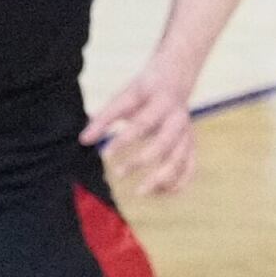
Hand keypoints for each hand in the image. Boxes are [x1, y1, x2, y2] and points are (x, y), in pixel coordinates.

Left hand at [84, 57, 197, 195]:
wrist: (174, 82)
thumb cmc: (143, 93)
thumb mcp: (123, 98)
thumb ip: (104, 119)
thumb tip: (84, 140)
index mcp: (161, 104)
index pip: (142, 124)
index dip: (124, 141)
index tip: (105, 155)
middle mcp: (178, 120)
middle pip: (164, 144)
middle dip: (141, 161)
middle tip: (118, 174)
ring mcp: (187, 134)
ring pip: (180, 160)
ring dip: (161, 178)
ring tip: (140, 192)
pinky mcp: (191, 145)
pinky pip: (189, 168)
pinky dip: (178, 183)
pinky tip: (159, 193)